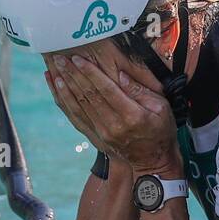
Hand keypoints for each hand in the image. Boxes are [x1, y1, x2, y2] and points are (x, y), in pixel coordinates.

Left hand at [48, 54, 180, 175]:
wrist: (153, 162)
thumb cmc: (161, 131)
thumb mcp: (162, 108)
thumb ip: (140, 91)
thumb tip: (120, 75)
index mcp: (131, 115)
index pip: (106, 90)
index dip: (91, 73)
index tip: (78, 58)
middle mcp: (113, 125)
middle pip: (89, 96)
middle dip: (74, 75)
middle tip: (61, 58)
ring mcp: (102, 133)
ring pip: (79, 105)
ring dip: (66, 85)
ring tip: (56, 68)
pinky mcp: (95, 136)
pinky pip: (75, 117)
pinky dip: (64, 100)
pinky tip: (56, 87)